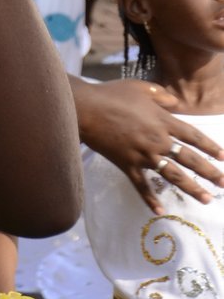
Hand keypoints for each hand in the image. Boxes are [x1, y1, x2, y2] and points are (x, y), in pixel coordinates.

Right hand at [74, 77, 223, 212]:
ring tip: (207, 199)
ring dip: (191, 188)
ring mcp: (144, 155)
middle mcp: (158, 140)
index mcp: (163, 120)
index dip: (210, 147)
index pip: (193, 136)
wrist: (87, 109)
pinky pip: (142, 186)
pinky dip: (150, 200)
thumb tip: (176, 103)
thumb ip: (162, 95)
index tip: (223, 157)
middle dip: (210, 172)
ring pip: (173, 175)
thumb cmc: (112, 94)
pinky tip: (160, 211)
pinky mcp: (128, 166)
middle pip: (189, 159)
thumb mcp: (140, 87)